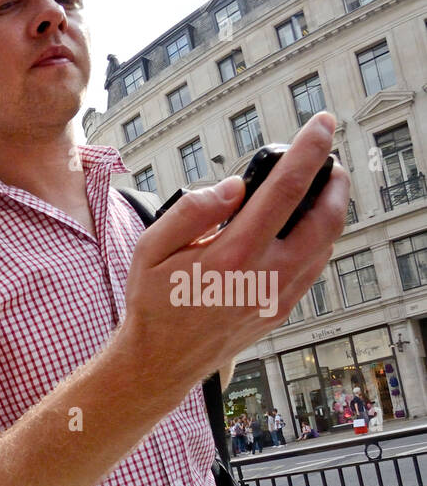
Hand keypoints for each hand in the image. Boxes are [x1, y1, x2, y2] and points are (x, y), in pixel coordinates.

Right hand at [118, 112, 348, 396]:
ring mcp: (277, 296)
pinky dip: (318, 240)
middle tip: (328, 160)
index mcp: (232, 254)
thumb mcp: (151, 249)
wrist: (159, 360)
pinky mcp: (280, 310)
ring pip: (326, 243)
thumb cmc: (152, 303)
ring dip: (330, 211)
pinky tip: (300, 230)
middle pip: (326, 217)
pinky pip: (314, 267)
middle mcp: (264, 276)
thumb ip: (191, 211)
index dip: (309, 150)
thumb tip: (234, 186)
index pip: (286, 189)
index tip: (321, 125)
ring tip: (317, 191)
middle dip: (335, 181)